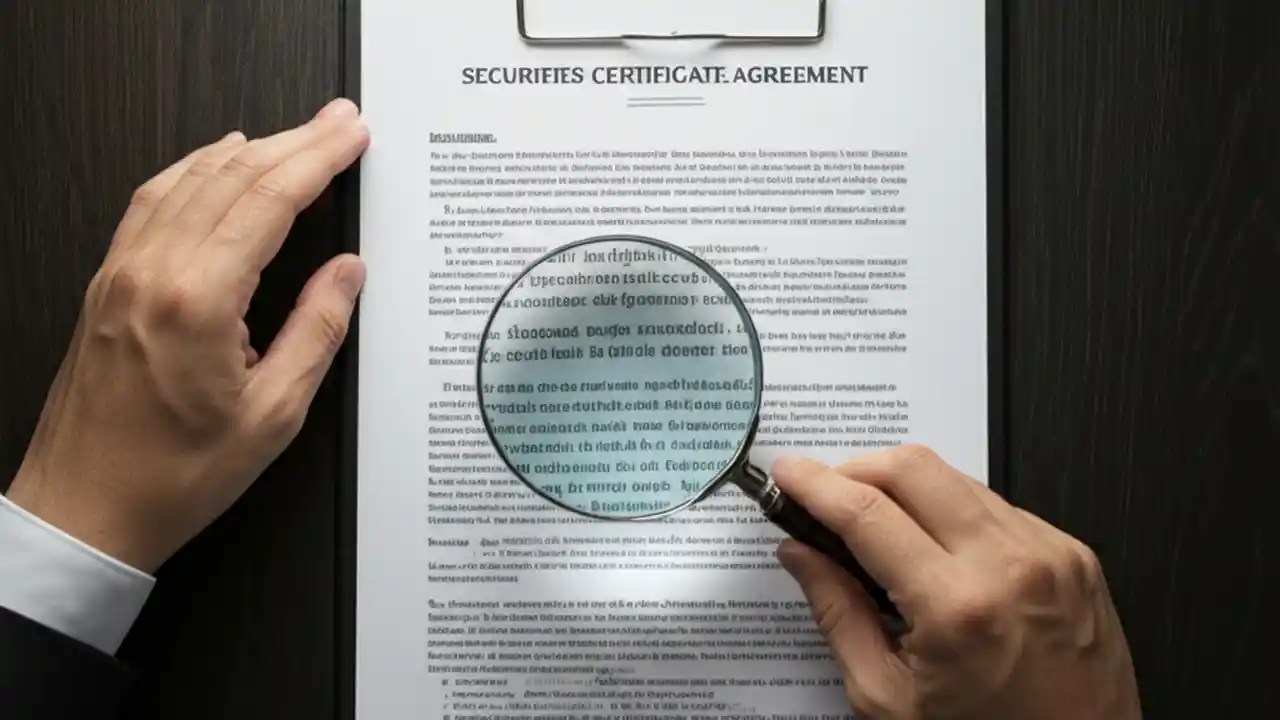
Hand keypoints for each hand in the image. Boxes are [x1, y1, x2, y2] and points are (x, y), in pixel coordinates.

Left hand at [6, 98, 369, 573]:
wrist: (84, 510)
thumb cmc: (174, 476)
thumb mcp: (272, 416)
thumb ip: (316, 332)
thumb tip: (347, 272)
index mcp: (198, 301)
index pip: (269, 201)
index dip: (317, 159)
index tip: (351, 135)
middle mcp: (152, 272)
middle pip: (231, 178)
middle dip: (293, 141)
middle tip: (338, 120)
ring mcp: (121, 274)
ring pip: (188, 181)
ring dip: (247, 150)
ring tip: (293, 135)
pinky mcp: (107, 285)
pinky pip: (150, 203)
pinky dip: (192, 171)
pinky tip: (216, 164)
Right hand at [772, 448, 1140, 719]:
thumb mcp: (887, 698)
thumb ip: (838, 614)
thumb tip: (800, 553)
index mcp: (956, 608)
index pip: (867, 514)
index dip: (816, 485)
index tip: (788, 472)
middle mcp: (1009, 566)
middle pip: (913, 468)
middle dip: (856, 467)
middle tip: (825, 494)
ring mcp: (1050, 553)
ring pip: (956, 477)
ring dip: (905, 485)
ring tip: (877, 522)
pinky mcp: (1074, 553)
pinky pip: (998, 505)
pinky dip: (953, 511)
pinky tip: (936, 546)